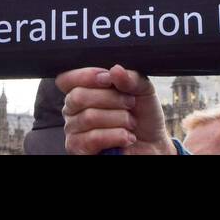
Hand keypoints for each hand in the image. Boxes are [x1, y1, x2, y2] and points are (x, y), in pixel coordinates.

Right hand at [56, 65, 174, 154]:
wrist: (152, 145)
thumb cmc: (142, 116)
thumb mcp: (142, 90)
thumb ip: (130, 78)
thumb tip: (114, 70)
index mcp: (83, 90)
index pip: (66, 79)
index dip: (85, 76)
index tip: (109, 79)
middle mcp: (73, 110)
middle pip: (78, 96)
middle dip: (111, 98)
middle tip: (129, 103)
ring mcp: (74, 131)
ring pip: (89, 117)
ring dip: (118, 118)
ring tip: (131, 123)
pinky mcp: (79, 150)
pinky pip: (93, 138)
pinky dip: (116, 136)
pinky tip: (127, 137)